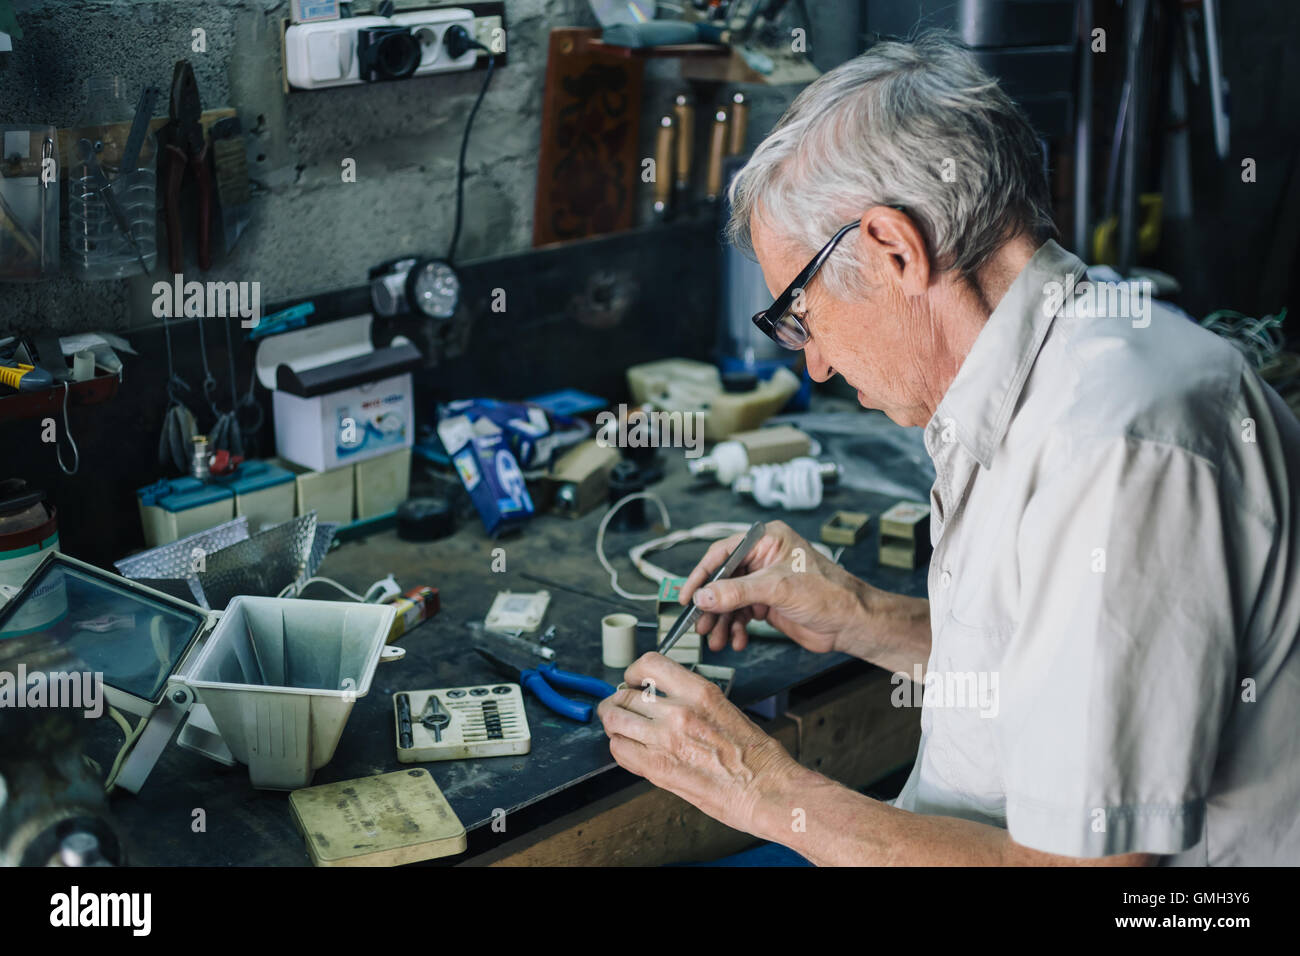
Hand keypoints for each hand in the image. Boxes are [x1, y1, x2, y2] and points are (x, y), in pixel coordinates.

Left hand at [597, 653, 800, 834]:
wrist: (768, 790)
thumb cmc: (758, 758)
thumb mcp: (726, 711)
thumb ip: (692, 704)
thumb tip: (666, 704)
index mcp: (700, 691)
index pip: (650, 664)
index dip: (634, 672)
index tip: (634, 680)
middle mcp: (679, 711)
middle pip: (626, 695)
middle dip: (619, 701)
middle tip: (621, 708)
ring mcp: (665, 739)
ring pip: (615, 720)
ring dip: (614, 724)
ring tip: (619, 728)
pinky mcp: (658, 768)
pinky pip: (619, 750)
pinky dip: (619, 748)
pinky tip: (628, 750)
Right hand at [678, 520, 867, 654]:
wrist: (852, 623)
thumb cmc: (828, 593)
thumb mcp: (777, 589)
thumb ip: (736, 592)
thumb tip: (704, 596)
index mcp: (766, 540)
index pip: (722, 553)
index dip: (702, 575)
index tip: (687, 596)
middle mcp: (763, 558)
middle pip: (723, 580)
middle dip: (711, 605)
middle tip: (700, 625)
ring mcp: (764, 581)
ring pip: (730, 601)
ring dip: (722, 622)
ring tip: (717, 640)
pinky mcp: (768, 603)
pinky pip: (741, 614)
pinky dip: (736, 629)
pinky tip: (736, 641)